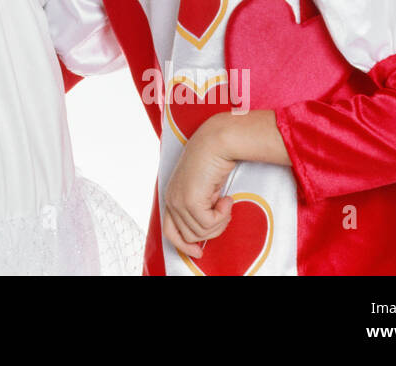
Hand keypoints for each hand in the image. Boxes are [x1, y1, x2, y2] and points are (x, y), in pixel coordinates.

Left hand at [161, 119, 237, 258]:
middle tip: (224, 211)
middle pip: (190, 236)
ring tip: (225, 202)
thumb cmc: (213, 162)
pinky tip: (226, 198)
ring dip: (220, 221)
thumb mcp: (204, 190)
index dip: (183, 245)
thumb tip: (204, 233)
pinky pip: (209, 224)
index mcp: (171, 197)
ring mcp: (178, 201)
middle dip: (212, 230)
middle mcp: (171, 200)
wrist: (217, 142)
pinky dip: (223, 215)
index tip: (198, 252)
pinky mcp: (190, 201)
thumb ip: (200, 209)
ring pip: (201, 232)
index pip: (169, 231)